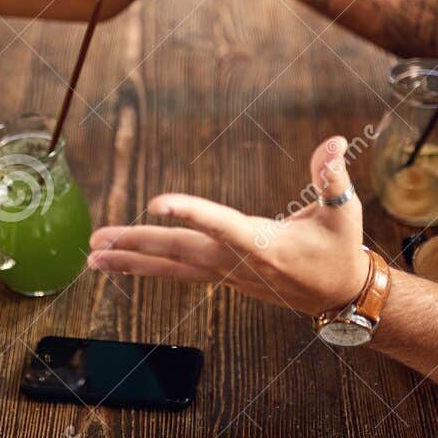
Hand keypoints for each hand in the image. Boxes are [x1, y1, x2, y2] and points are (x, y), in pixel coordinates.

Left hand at [87, 136, 371, 316]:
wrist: (337, 296)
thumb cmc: (339, 250)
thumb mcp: (344, 212)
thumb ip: (333, 177)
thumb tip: (336, 141)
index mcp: (263, 243)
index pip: (221, 225)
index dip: (190, 212)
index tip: (157, 202)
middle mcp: (236, 262)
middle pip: (179, 251)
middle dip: (136, 244)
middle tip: (97, 240)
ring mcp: (225, 272)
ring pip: (170, 266)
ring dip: (129, 260)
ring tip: (92, 256)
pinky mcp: (219, 275)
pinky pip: (175, 272)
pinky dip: (144, 267)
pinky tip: (117, 264)